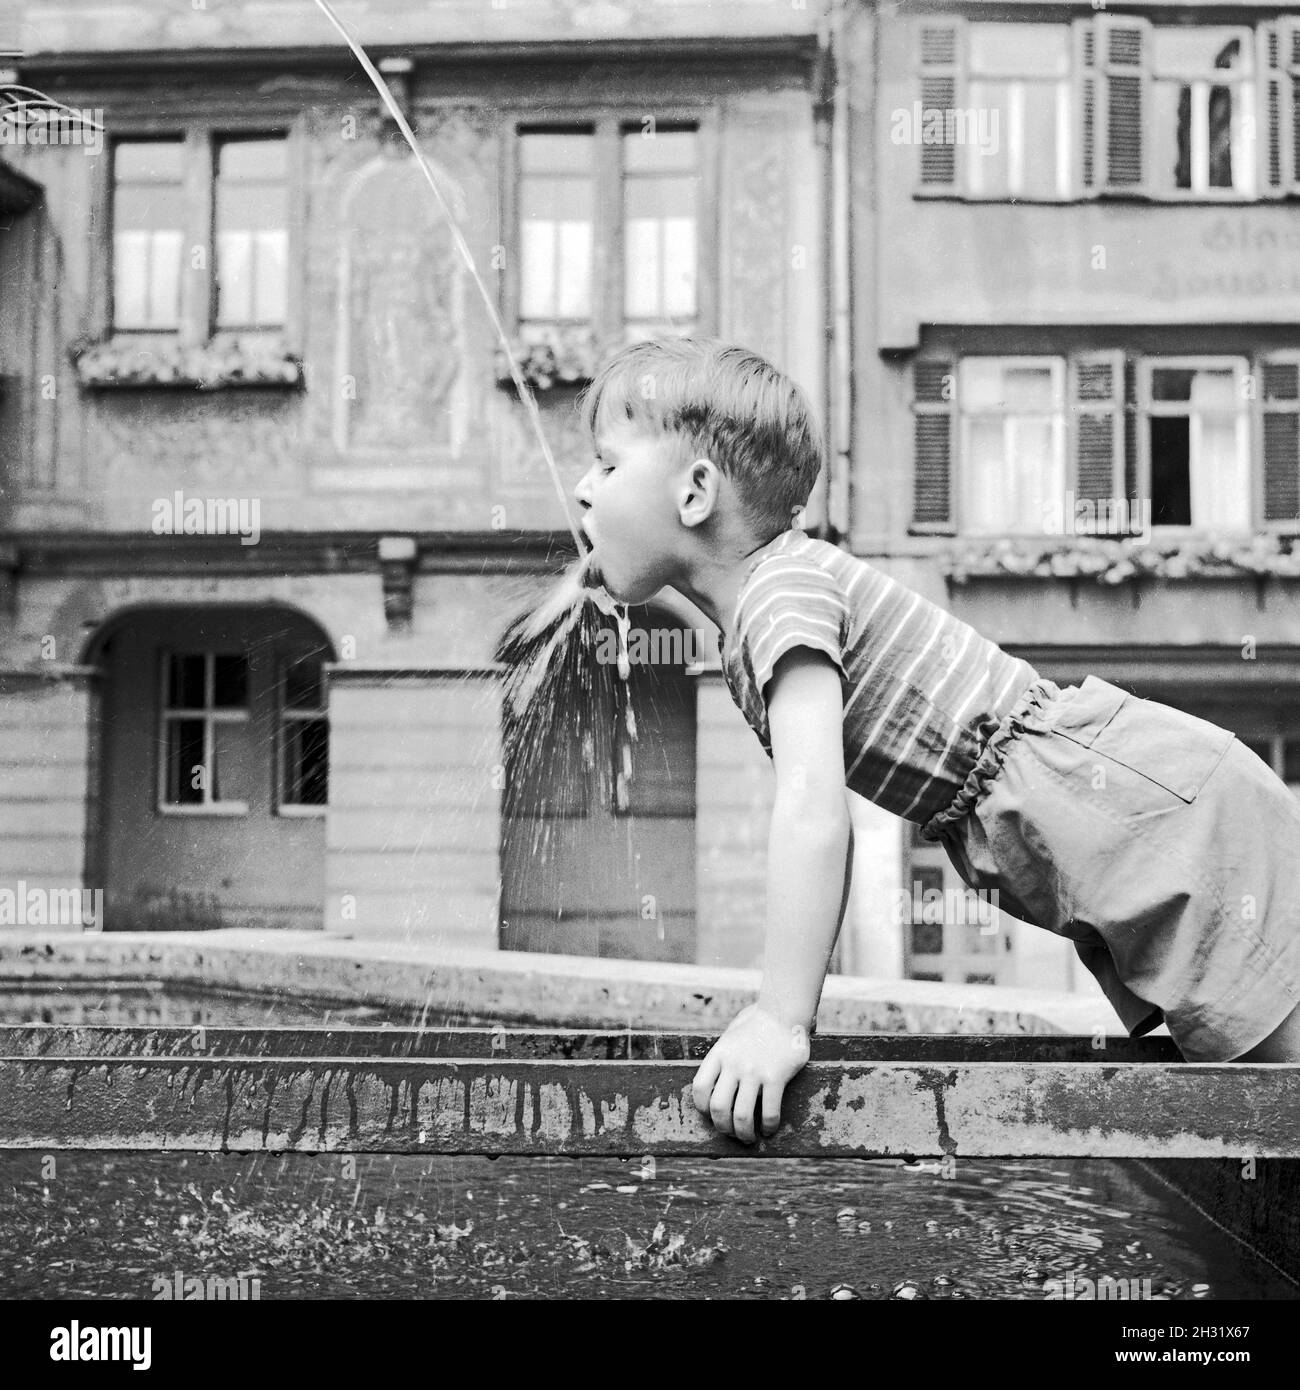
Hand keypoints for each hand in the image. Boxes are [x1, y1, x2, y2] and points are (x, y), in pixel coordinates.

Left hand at [691, 1003, 810, 1143]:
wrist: (784, 1011)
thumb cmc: (757, 1023)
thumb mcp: (731, 1034)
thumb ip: (723, 1056)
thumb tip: (718, 1080)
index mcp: (719, 1054)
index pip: (700, 1088)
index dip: (703, 1108)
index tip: (713, 1115)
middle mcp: (733, 1064)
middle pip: (718, 1108)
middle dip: (723, 1128)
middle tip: (732, 1134)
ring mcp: (753, 1070)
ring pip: (741, 1116)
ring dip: (744, 1134)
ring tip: (749, 1139)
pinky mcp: (775, 1076)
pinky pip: (769, 1111)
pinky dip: (768, 1126)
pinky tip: (770, 1129)